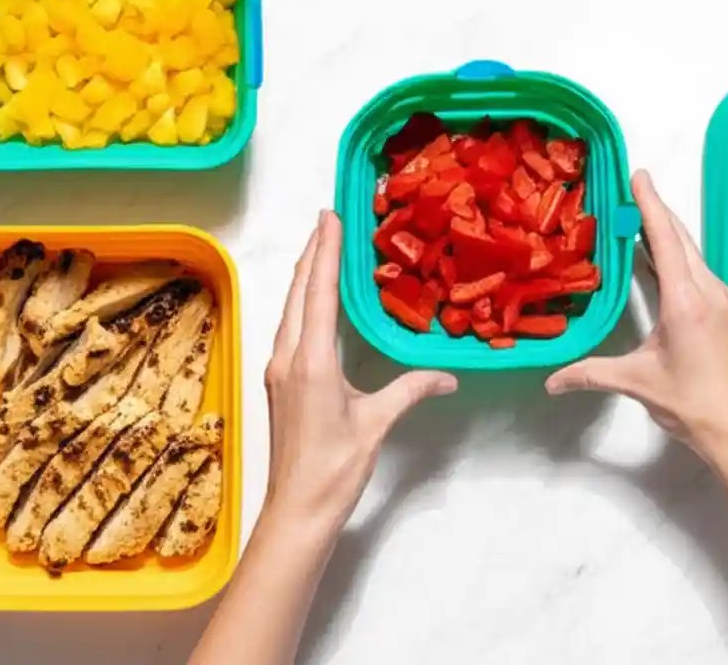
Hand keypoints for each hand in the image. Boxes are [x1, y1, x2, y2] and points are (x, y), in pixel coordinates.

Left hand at [262, 210, 457, 530]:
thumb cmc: (334, 469)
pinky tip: (314, 303)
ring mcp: (279, 371)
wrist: (296, 510)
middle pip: (297, 293)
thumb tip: (448, 375)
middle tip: (326, 220)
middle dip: (311, 254)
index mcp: (310, 360)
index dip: (324, 251)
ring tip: (320, 250)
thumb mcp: (377, 424)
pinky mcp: (280, 384)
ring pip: (289, 310)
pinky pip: (289, 329)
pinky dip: (302, 304)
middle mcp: (287, 358)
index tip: (329, 217)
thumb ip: (411, 390)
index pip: (318, 292)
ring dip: (304, 278)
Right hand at [546, 171, 727, 462]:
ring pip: (693, 255)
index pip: (664, 239)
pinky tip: (664, 265)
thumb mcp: (637, 383)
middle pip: (681, 239)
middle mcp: (710, 293)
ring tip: (642, 221)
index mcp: (687, 301)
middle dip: (657, 211)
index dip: (649, 204)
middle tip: (633, 188)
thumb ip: (590, 375)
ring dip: (668, 235)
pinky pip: (701, 273)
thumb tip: (551, 381)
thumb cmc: (694, 405)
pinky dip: (679, 258)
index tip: (638, 175)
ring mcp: (724, 302)